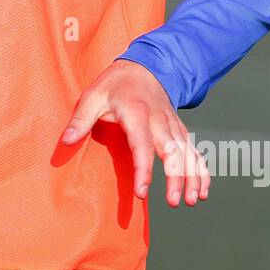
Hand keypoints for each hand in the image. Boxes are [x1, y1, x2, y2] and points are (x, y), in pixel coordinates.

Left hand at [60, 60, 210, 205]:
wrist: (145, 67)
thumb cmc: (116, 85)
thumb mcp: (93, 95)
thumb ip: (80, 119)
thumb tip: (65, 142)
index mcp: (137, 113)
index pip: (142, 145)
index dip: (143, 169)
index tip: (142, 192)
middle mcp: (159, 120)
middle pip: (172, 151)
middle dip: (176, 177)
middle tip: (172, 202)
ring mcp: (173, 125)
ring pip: (188, 153)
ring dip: (193, 177)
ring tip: (192, 201)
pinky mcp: (180, 130)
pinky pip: (194, 151)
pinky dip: (201, 170)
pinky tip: (203, 190)